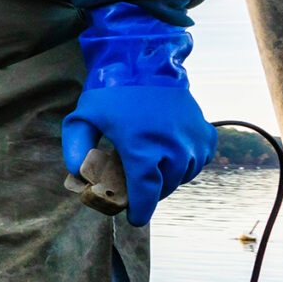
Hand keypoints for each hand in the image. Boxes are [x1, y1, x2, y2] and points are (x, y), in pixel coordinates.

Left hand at [63, 3, 215, 226]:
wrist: (145, 62)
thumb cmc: (110, 92)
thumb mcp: (80, 119)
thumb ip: (76, 151)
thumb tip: (81, 177)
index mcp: (142, 147)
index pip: (146, 192)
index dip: (141, 209)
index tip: (135, 220)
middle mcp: (173, 147)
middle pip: (162, 187)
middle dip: (148, 191)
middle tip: (132, 185)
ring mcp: (193, 140)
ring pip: (181, 177)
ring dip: (166, 177)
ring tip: (148, 165)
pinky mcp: (206, 134)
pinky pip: (198, 162)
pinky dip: (184, 164)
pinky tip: (167, 155)